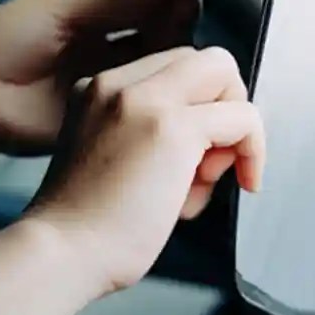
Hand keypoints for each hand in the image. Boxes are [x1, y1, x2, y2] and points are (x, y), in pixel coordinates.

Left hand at [0, 0, 201, 154]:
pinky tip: (177, 82)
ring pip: (155, 71)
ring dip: (176, 54)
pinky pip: (141, 107)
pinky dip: (163, 95)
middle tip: (191, 6)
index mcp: (93, 23)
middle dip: (177, 22)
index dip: (167, 0)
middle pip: (157, 39)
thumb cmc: (2, 43)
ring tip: (190, 39)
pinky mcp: (103, 119)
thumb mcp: (62, 11)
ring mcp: (106, 88)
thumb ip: (116, 4)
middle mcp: (104, 56)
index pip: (144, 9)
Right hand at [24, 47, 264, 295]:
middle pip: (205, 62)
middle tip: (207, 164)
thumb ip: (147, 132)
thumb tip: (211, 136)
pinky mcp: (175, 127)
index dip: (198, 105)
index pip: (174, 67)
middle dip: (223, 110)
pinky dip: (252, 150)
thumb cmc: (86, 226)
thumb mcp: (108, 156)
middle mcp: (118, 83)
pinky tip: (235, 184)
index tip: (195, 152)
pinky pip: (243, 117)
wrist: (62, 252)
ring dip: (232, 135)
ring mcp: (145, 100)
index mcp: (98, 89)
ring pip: (226, 78)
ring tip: (196, 186)